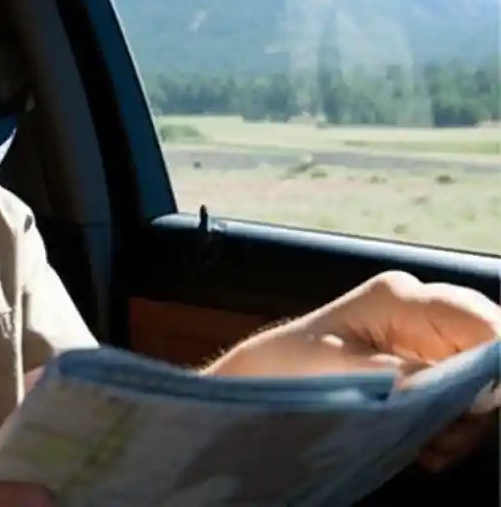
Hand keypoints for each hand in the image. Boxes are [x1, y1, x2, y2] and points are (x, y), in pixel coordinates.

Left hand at [206, 270, 500, 472]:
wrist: (267, 375)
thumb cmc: (292, 361)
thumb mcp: (339, 367)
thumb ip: (401, 373)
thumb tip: (460, 385)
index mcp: (399, 298)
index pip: (477, 319)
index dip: (494, 355)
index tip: (485, 400)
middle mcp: (420, 310)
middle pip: (488, 345)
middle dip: (484, 393)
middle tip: (454, 431)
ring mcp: (424, 338)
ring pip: (482, 375)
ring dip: (468, 417)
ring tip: (436, 447)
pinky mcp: (423, 365)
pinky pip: (462, 394)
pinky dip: (454, 424)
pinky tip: (430, 447)